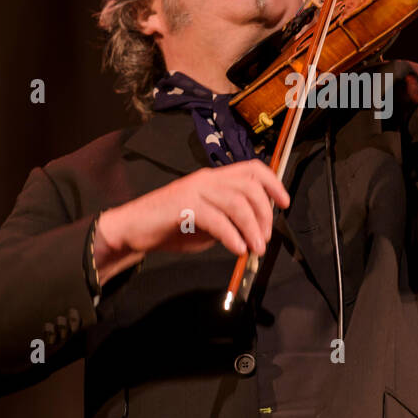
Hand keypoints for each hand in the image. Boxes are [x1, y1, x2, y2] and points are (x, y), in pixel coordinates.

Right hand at [95, 160, 289, 279]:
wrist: (132, 229)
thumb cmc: (169, 226)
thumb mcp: (207, 223)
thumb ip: (230, 221)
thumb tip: (254, 232)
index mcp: (214, 178)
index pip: (252, 168)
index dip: (273, 183)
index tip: (285, 203)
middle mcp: (206, 179)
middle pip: (249, 185)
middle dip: (264, 213)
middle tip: (266, 238)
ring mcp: (194, 190)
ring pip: (236, 202)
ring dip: (252, 227)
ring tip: (256, 248)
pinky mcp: (183, 206)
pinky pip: (216, 219)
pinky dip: (232, 235)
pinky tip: (237, 249)